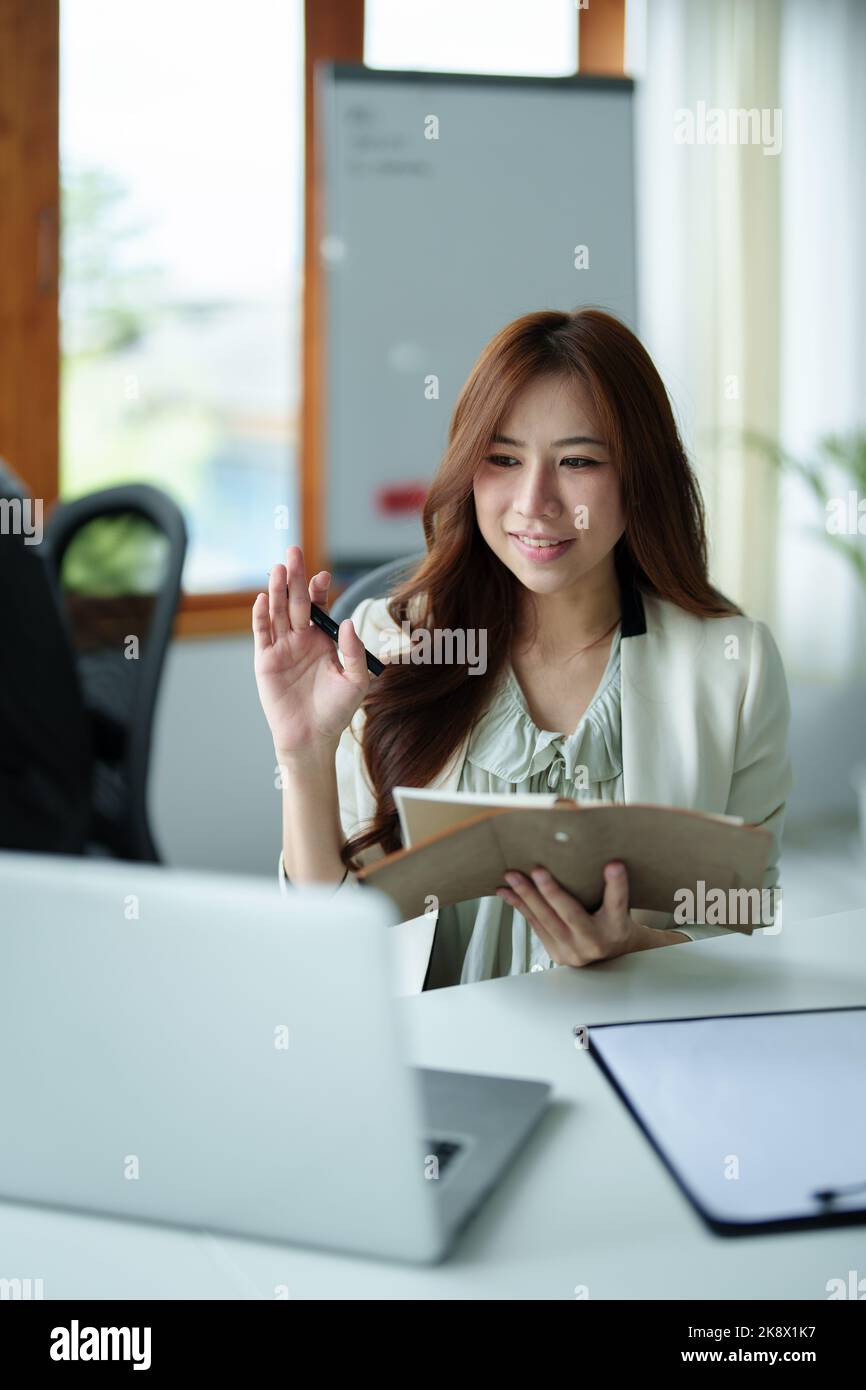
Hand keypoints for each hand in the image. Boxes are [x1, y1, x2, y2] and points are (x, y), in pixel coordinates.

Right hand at [252, 545, 371, 758]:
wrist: (312, 737)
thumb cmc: (336, 710)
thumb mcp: (356, 680)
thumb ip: (354, 651)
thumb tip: (349, 623)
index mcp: (323, 640)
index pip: (320, 607)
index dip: (319, 590)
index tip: (323, 576)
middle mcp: (301, 639)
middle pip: (297, 601)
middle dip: (296, 577)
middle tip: (294, 551)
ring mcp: (282, 648)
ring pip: (278, 612)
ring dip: (278, 589)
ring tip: (279, 568)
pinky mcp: (265, 661)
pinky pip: (262, 634)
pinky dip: (261, 616)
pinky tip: (264, 598)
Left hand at [495, 861, 640, 965]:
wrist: (611, 959)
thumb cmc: (614, 926)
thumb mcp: (621, 909)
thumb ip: (611, 889)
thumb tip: (599, 854)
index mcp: (617, 927)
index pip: (618, 903)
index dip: (617, 884)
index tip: (614, 865)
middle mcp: (595, 941)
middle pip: (571, 914)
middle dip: (551, 892)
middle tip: (538, 870)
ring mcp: (573, 951)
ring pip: (546, 920)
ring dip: (527, 896)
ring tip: (512, 877)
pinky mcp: (556, 954)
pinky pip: (536, 926)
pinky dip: (521, 906)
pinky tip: (507, 892)